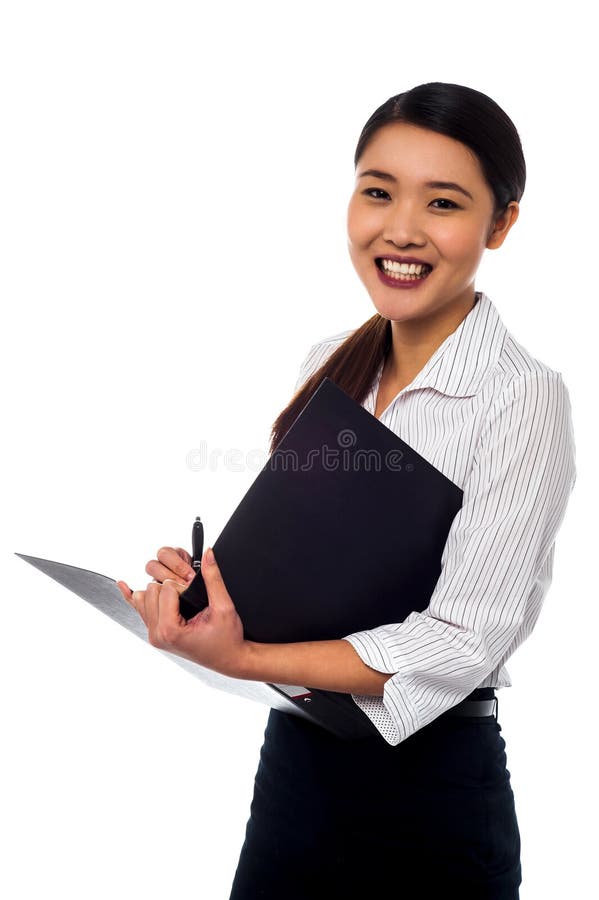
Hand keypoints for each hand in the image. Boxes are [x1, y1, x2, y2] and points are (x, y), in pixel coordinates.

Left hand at [116, 547, 249, 677]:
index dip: (185, 586)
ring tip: (180, 600)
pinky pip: (138, 609)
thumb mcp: (224, 607)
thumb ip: (213, 578)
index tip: (198, 598)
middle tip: (192, 600)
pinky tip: (123, 585)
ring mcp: (154, 635)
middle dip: (173, 588)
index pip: (167, 588)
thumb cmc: (228, 638)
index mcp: (170, 631)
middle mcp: (157, 634)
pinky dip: (131, 596)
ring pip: (144, 596)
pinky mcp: (155, 634)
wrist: (229, 658)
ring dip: (162, 591)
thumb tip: (208, 553)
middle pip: (152, 590)